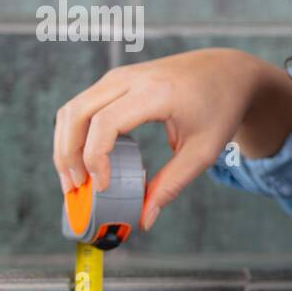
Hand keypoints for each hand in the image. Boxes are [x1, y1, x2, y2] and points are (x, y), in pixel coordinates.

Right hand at [52, 48, 267, 230]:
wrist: (226, 72)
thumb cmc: (219, 109)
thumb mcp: (203, 151)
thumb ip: (171, 184)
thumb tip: (145, 218)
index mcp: (155, 92)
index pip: (106, 122)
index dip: (96, 157)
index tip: (102, 186)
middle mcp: (130, 78)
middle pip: (77, 114)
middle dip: (68, 155)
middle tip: (74, 190)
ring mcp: (119, 76)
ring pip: (72, 109)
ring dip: (65, 146)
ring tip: (73, 182)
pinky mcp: (115, 81)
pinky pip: (82, 106)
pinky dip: (75, 135)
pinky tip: (82, 163)